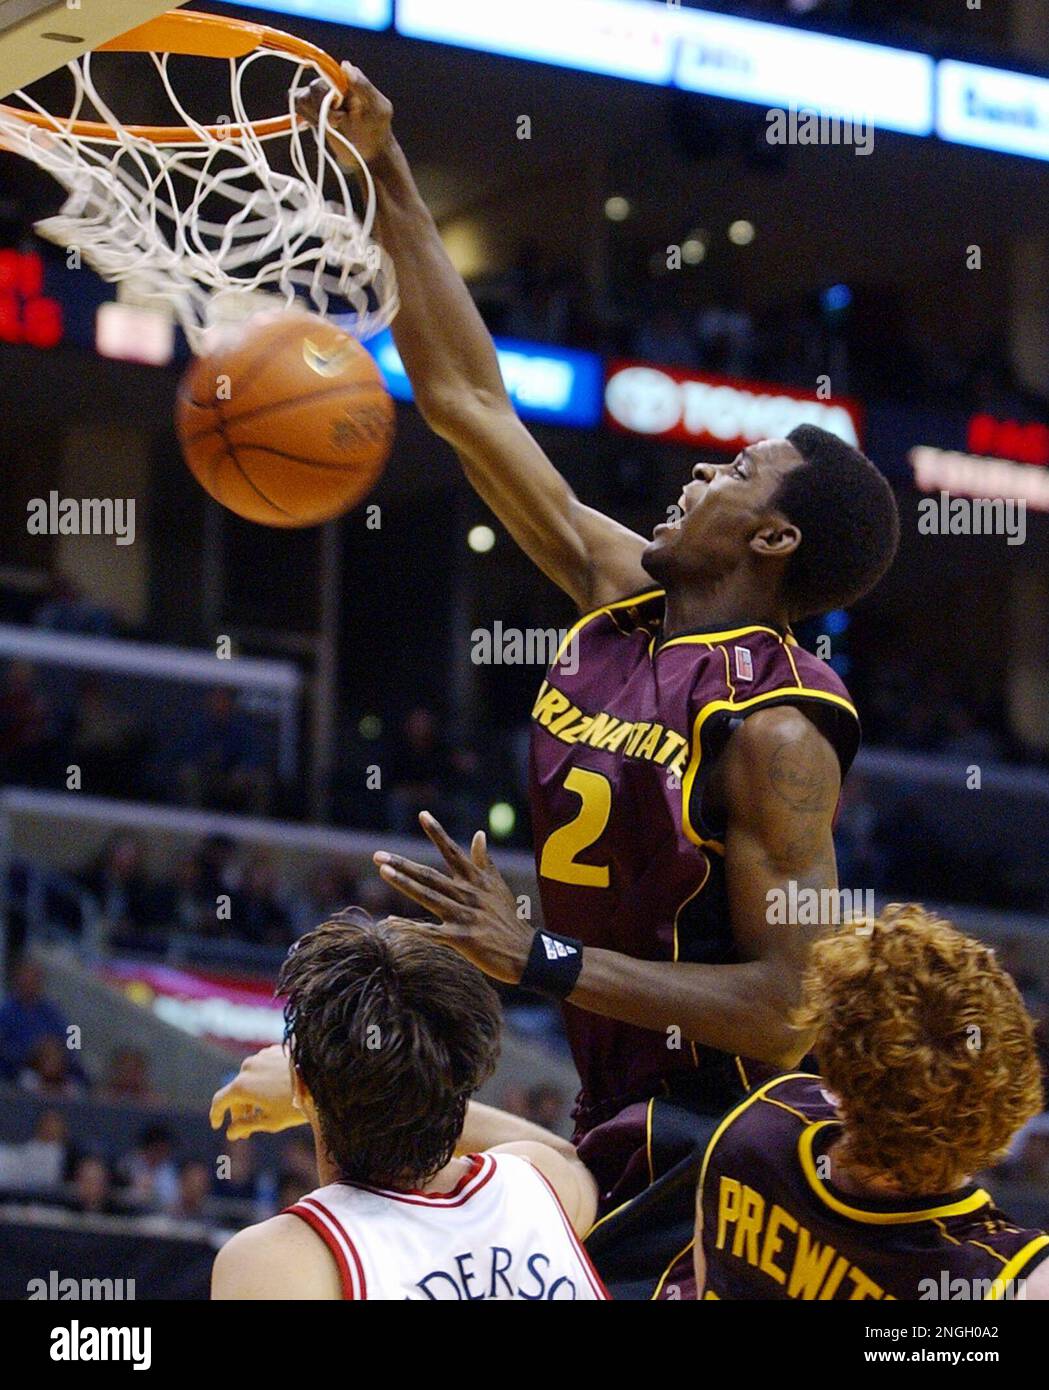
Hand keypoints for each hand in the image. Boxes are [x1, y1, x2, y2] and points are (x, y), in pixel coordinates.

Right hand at [209, 1044, 305, 1139]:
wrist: (322, 1077)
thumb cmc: (296, 1104)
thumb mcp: (270, 1121)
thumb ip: (245, 1126)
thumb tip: (230, 1132)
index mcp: (241, 1086)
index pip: (219, 1101)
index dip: (216, 1115)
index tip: (217, 1125)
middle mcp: (247, 1067)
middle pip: (235, 1091)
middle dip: (238, 1111)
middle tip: (245, 1130)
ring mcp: (261, 1056)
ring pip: (249, 1078)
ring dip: (251, 1095)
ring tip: (262, 1111)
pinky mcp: (274, 1050)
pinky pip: (262, 1068)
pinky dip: (262, 1081)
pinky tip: (273, 1093)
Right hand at [294, 62, 393, 165]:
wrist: (369, 152)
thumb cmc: (377, 129)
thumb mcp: (378, 107)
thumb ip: (363, 86)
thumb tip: (344, 65)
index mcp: (346, 79)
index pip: (328, 72)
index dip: (330, 89)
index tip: (341, 108)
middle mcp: (331, 85)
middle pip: (314, 88)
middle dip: (324, 107)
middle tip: (340, 121)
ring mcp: (319, 98)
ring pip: (302, 97)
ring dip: (315, 115)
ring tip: (333, 126)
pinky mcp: (311, 111)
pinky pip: (298, 104)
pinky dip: (305, 117)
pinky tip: (320, 125)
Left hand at [374, 813, 532, 984]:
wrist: (526, 952)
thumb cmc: (509, 918)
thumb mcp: (498, 885)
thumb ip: (484, 860)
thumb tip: (479, 834)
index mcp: (476, 880)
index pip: (452, 851)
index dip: (437, 832)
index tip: (422, 814)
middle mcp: (467, 894)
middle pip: (430, 875)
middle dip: (403, 864)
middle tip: (378, 855)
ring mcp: (463, 916)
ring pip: (427, 896)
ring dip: (404, 884)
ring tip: (383, 872)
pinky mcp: (461, 939)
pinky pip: (429, 932)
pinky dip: (410, 927)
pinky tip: (390, 921)